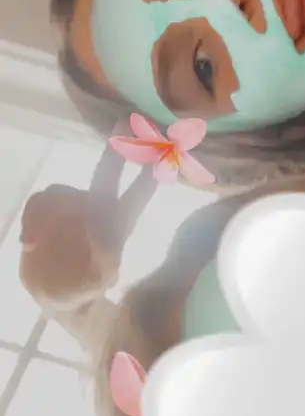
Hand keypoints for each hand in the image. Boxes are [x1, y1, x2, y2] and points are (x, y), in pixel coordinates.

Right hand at [19, 145, 156, 311]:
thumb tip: (97, 233)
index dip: (148, 172)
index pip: (137, 194)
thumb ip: (100, 265)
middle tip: (125, 119)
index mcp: (117, 225)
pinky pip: (38, 202)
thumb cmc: (82, 291)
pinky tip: (29, 246)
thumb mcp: (94, 285)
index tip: (164, 147)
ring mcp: (71, 208)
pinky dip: (30, 222)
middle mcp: (97, 209)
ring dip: (44, 217)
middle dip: (116, 149)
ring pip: (60, 192)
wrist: (56, 296)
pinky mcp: (47, 211)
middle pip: (106, 174)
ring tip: (35, 247)